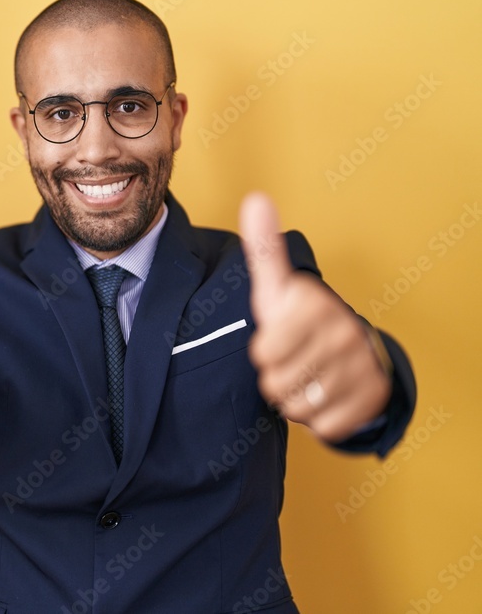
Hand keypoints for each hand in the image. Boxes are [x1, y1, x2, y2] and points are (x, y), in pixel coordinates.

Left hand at [239, 192, 390, 442]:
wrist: (354, 350)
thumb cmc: (303, 318)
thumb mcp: (278, 286)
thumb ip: (264, 248)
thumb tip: (255, 199)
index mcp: (314, 305)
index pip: (263, 355)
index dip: (264, 352)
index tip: (281, 335)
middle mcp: (344, 333)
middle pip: (277, 384)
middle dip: (278, 378)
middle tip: (295, 359)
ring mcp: (361, 368)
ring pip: (298, 407)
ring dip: (296, 399)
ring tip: (310, 375)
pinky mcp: (371, 400)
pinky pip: (323, 426)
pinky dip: (319, 418)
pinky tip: (328, 394)